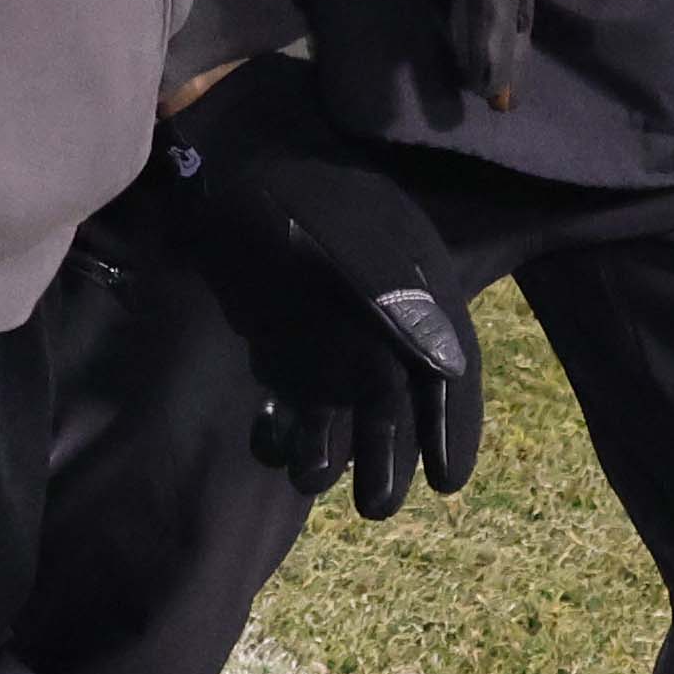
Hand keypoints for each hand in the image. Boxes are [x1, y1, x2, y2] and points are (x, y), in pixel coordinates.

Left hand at [152, 58, 480, 518]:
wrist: (221, 165)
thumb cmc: (295, 195)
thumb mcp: (353, 245)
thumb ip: (400, 303)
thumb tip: (450, 367)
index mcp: (415, 282)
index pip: (448, 364)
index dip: (453, 424)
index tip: (448, 481)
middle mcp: (377, 310)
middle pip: (396, 395)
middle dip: (389, 451)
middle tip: (376, 508)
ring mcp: (328, 322)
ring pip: (343, 400)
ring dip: (334, 444)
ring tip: (314, 481)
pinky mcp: (281, 331)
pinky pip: (294, 390)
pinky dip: (287, 422)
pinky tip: (273, 447)